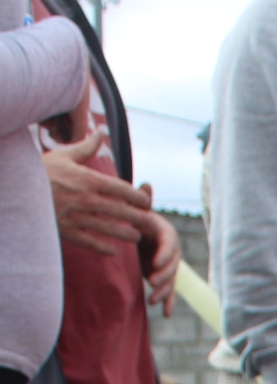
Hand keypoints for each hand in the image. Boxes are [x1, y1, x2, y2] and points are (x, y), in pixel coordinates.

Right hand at [44, 130, 154, 253]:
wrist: (18, 188)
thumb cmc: (42, 169)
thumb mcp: (64, 155)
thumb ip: (86, 147)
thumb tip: (101, 132)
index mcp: (88, 179)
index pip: (121, 189)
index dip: (137, 196)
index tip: (146, 201)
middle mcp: (86, 199)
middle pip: (120, 211)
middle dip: (138, 218)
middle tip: (150, 223)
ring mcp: (77, 216)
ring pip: (109, 228)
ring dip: (125, 234)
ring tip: (136, 237)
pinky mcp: (67, 230)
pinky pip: (90, 242)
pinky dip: (103, 248)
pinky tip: (113, 251)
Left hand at [139, 203, 178, 313]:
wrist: (135, 230)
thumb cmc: (135, 217)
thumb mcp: (137, 209)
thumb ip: (141, 201)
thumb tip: (145, 185)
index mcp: (166, 233)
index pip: (170, 244)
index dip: (164, 254)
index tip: (155, 263)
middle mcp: (170, 251)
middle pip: (172, 265)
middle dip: (164, 275)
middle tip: (152, 281)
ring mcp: (168, 266)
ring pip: (171, 281)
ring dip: (164, 291)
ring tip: (153, 300)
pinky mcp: (163, 277)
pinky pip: (170, 291)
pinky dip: (169, 302)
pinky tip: (166, 314)